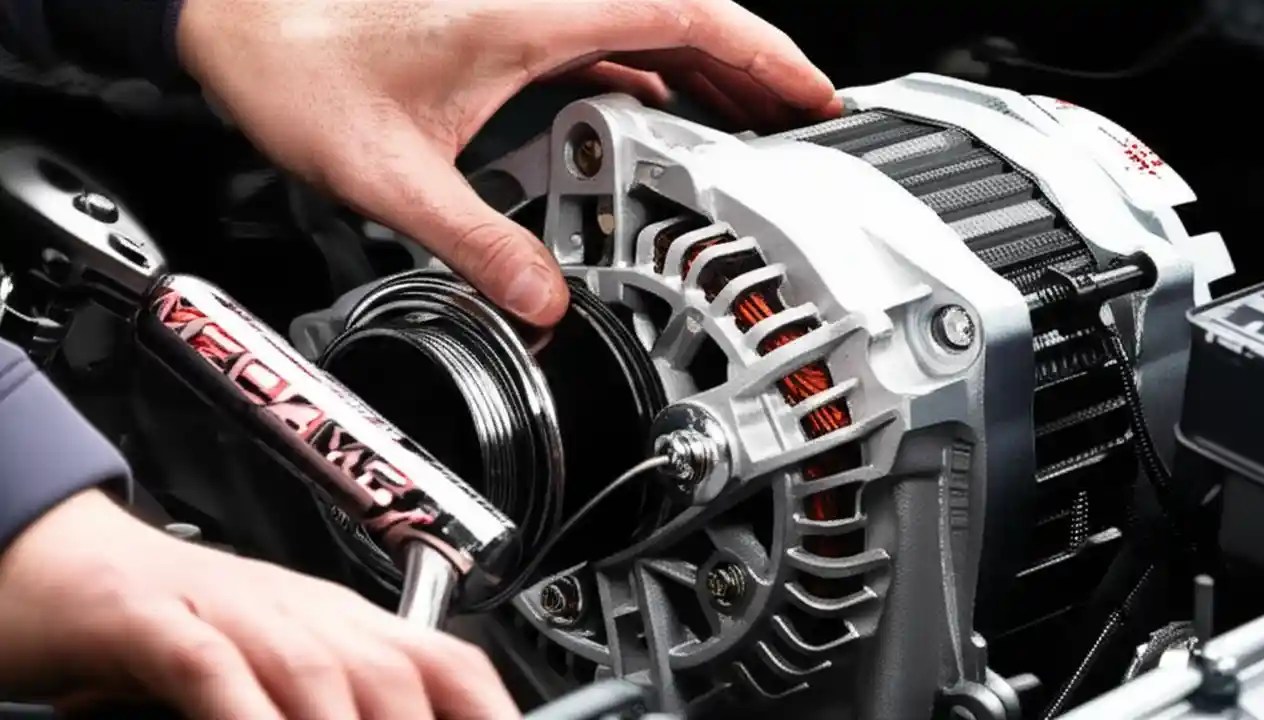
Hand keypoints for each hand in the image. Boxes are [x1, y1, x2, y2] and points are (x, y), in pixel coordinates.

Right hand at [0, 490, 518, 718]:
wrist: (65, 562)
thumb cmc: (175, 626)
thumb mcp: (273, 672)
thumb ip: (335, 706)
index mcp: (340, 623)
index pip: (443, 661)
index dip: (489, 712)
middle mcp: (299, 612)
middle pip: (392, 672)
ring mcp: (230, 611)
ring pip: (316, 671)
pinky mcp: (152, 622)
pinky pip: (209, 667)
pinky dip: (241, 712)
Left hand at [175, 0, 841, 326]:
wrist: (233, 21)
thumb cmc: (294, 66)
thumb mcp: (393, 176)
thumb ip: (476, 245)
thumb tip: (543, 303)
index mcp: (531, 14)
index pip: (685, 14)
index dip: (763, 53)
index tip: (811, 95)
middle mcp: (540, 0)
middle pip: (684, 17)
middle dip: (753, 70)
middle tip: (799, 127)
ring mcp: (527, 10)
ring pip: (649, 27)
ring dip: (706, 71)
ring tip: (750, 127)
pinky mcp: (508, 27)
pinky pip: (606, 43)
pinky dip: (650, 74)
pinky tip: (659, 114)